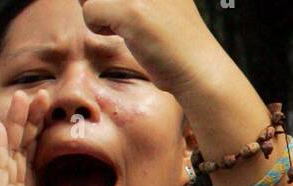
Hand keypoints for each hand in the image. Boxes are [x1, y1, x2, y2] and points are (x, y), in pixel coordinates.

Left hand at [79, 0, 225, 97]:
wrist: (203, 72)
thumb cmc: (177, 43)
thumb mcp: (156, 5)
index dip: (109, 2)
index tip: (122, 14)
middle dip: (102, 3)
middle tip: (124, 20)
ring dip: (101, 12)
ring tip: (128, 28)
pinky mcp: (131, 10)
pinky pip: (89, 11)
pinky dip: (99, 27)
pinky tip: (126, 36)